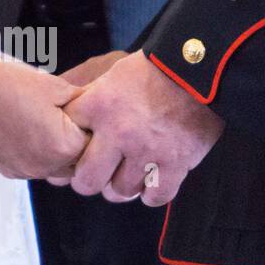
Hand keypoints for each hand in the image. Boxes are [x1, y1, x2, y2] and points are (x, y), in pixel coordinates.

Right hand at [0, 58, 89, 179]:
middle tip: (62, 114)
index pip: (94, 144)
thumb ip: (82, 100)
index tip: (80, 109)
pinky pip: (28, 166)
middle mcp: (43, 167)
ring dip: (52, 149)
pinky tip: (19, 126)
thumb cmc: (6, 82)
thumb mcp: (54, 86)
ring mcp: (20, 171)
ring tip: (38, 119)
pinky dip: (30, 151)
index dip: (89, 125)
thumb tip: (99, 104)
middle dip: (74, 141)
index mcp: (63, 148)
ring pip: (51, 167)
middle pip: (75, 162)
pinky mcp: (1, 168)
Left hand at [50, 51, 221, 204]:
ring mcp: (147, 151)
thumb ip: (89, 98)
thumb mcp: (111, 73)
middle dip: (88, 180)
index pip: (65, 141)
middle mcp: (118, 133)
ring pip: (120, 192)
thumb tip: (68, 116)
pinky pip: (156, 196)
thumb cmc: (154, 67)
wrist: (199, 67)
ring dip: (120, 187)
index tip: (72, 152)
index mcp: (98, 107)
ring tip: (124, 177)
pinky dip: (151, 194)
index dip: (66, 149)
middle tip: (94, 174)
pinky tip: (150, 183)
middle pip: (87, 181)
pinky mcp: (176, 163)